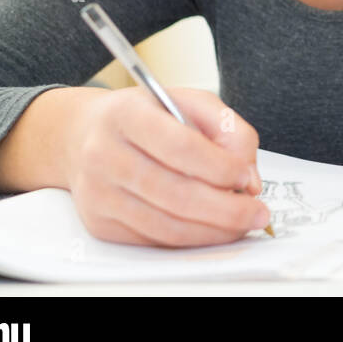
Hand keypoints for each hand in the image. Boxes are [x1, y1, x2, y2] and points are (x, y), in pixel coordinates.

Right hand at [65, 87, 268, 246]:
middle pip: (175, 193)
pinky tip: (211, 229)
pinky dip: (190, 239)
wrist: (85, 134)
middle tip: (257, 213)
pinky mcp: (99, 222)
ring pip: (165, 224)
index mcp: (128, 115)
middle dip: (226, 209)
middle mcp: (104, 154)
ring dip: (212, 231)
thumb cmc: (147, 116)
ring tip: (242, 225)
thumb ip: (229, 130)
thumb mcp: (191, 102)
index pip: (181, 146)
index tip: (248, 178)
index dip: (220, 167)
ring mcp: (98, 192)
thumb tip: (250, 179)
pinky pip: (153, 239)